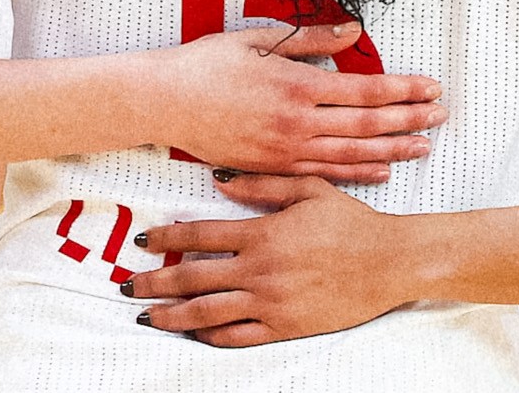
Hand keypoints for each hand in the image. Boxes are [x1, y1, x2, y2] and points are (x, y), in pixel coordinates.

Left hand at [129, 173, 409, 344]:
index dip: (168, 238)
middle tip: (129, 285)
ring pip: (207, 312)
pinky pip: (238, 336)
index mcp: (263, 233)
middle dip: (155, 282)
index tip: (146, 242)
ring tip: (148, 315)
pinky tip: (194, 335)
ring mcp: (271, 302)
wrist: (389, 261)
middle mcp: (260, 270)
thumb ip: (262, 185)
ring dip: (172, 315)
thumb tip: (219, 181)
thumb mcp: (309, 189)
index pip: (200, 235)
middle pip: (193, 277)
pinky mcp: (286, 327)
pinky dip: (211, 336)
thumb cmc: (351, 222)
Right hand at [158, 24, 443, 182]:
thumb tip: (354, 30)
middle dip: (410, 120)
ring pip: (351, 154)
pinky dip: (356, 173)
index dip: (404, 90)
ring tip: (424, 148)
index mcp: (297, 85)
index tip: (431, 87)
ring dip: (392, 151)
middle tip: (442, 116)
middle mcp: (297, 123)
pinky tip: (381, 171)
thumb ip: (311, 39)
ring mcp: (285, 150)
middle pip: (367, 125)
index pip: (365, 90)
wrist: (163, 102)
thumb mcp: (260, 40)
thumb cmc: (207, 64)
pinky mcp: (272, 168)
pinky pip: (324, 174)